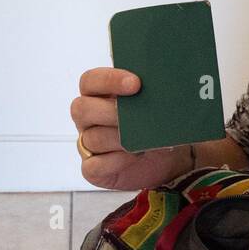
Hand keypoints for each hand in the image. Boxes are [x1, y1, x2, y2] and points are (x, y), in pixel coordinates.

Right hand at [70, 67, 182, 191]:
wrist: (167, 159)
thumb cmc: (155, 126)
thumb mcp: (155, 108)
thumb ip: (150, 96)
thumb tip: (162, 92)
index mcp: (98, 96)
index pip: (90, 81)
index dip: (109, 80)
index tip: (136, 83)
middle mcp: (88, 119)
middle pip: (81, 108)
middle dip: (110, 111)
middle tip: (137, 116)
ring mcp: (87, 145)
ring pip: (91, 138)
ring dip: (118, 138)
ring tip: (144, 139)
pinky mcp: (93, 169)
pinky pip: (94, 166)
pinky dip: (116, 161)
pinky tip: (135, 156)